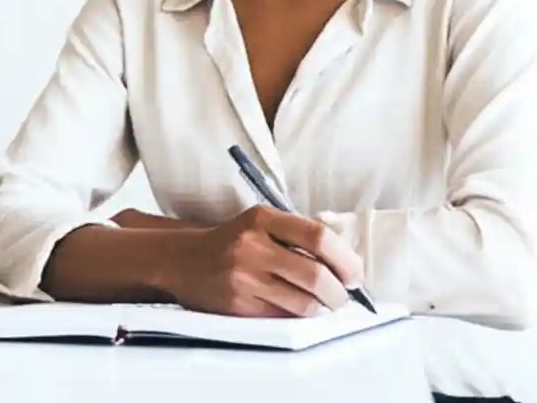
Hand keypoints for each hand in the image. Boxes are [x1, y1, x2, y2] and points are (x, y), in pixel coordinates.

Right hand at [162, 205, 364, 317]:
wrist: (181, 260)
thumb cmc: (231, 243)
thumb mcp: (260, 224)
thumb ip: (298, 235)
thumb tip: (345, 262)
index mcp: (262, 218)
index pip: (318, 237)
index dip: (345, 259)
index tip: (354, 274)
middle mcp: (251, 245)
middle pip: (315, 275)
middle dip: (338, 293)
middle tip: (341, 297)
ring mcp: (242, 277)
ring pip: (303, 303)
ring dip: (320, 308)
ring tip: (319, 304)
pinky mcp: (236, 305)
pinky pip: (282, 317)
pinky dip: (296, 316)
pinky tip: (292, 308)